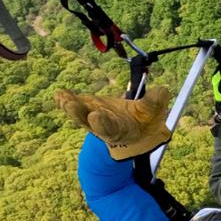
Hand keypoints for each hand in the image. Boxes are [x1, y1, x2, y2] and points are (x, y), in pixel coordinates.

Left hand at [55, 86, 171, 159]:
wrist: (133, 129)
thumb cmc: (144, 122)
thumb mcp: (154, 114)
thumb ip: (156, 103)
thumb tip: (161, 91)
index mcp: (119, 130)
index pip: (109, 128)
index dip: (102, 123)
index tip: (96, 115)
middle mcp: (102, 126)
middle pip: (87, 122)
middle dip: (78, 113)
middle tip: (70, 104)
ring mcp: (92, 118)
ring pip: (78, 115)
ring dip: (70, 106)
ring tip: (62, 97)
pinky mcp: (87, 109)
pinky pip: (74, 106)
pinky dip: (66, 101)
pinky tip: (59, 94)